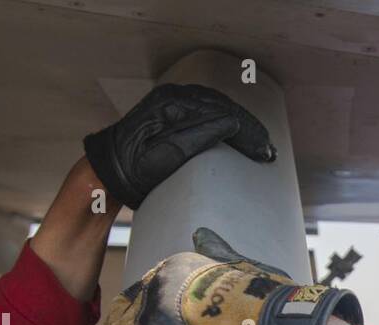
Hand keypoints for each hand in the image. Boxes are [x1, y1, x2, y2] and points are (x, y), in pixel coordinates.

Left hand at [84, 84, 275, 209]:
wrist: (108, 173)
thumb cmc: (133, 172)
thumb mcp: (164, 158)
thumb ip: (197, 137)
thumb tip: (230, 123)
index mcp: (172, 104)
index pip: (221, 114)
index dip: (246, 133)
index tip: (265, 152)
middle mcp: (174, 96)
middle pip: (223, 107)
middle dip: (250, 129)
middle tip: (270, 151)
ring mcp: (174, 102)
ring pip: (218, 107)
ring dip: (242, 125)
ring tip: (261, 144)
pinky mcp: (174, 112)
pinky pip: (209, 111)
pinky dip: (229, 122)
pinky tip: (242, 134)